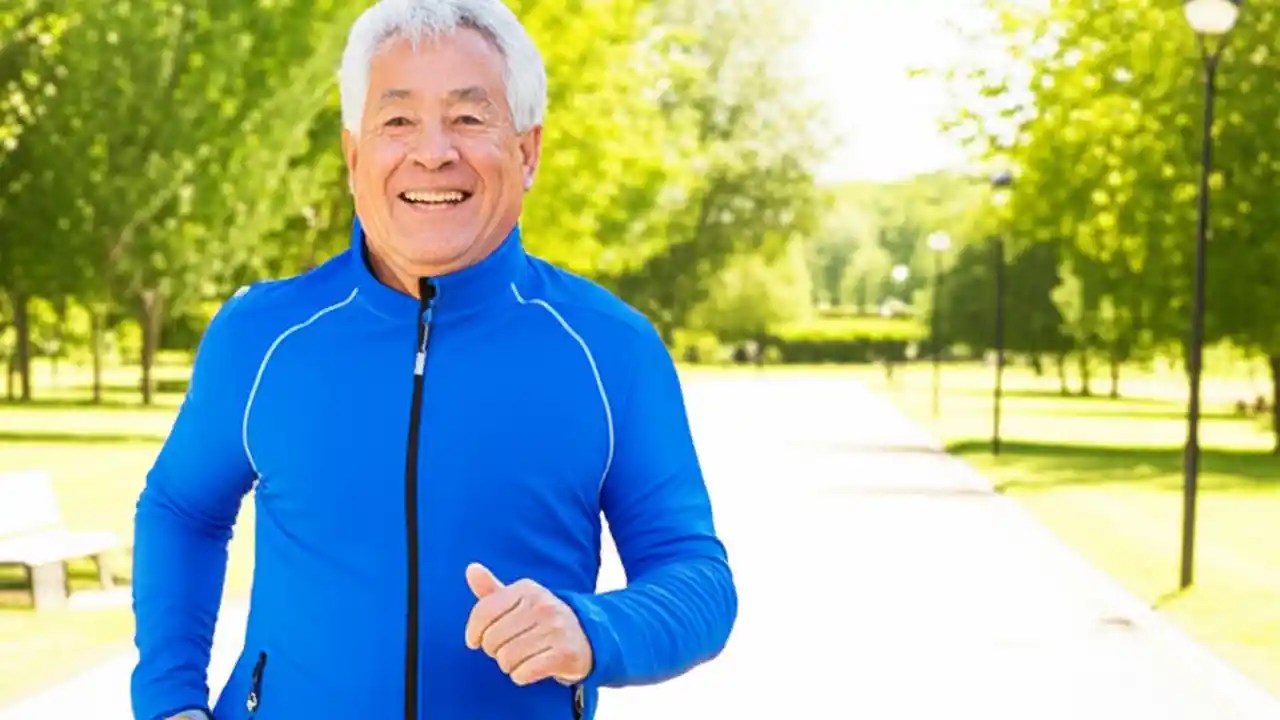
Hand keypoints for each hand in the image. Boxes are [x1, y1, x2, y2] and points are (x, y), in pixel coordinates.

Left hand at [464, 562, 592, 685]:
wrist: (587, 638)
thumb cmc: (543, 620)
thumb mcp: (519, 601)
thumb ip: (492, 590)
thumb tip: (471, 569)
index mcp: (527, 589)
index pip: (483, 611)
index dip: (473, 631)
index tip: (475, 641)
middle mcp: (542, 605)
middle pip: (492, 639)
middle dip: (495, 650)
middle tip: (509, 648)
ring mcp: (555, 629)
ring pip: (506, 658)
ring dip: (509, 665)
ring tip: (522, 657)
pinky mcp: (564, 654)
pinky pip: (523, 673)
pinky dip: (522, 675)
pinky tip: (532, 667)